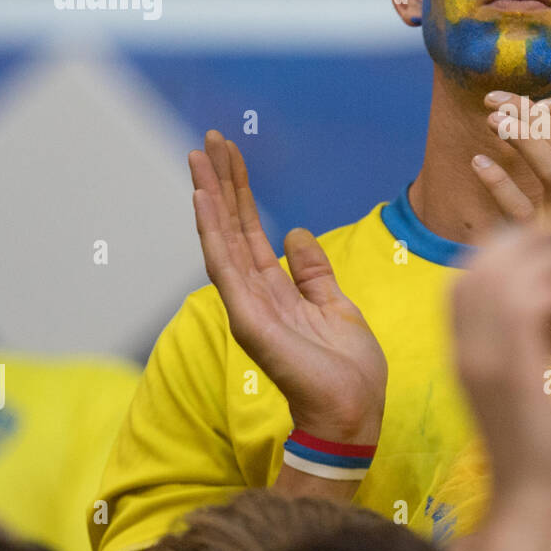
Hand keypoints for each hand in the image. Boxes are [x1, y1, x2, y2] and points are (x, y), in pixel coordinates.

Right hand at [189, 130, 386, 445]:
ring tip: (197, 157)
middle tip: (207, 140)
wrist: (353, 411)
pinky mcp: (247, 319)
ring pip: (221, 240)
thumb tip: (295, 234)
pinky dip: (212, 232)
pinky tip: (203, 200)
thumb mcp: (336, 306)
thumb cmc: (347, 369)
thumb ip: (313, 272)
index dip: (240, 192)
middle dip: (220, 182)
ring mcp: (246, 305)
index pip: (251, 230)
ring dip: (209, 197)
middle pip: (231, 227)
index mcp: (276, 289)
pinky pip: (224, 268)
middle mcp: (254, 293)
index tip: (230, 153)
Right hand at [451, 223, 550, 550]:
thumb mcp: (508, 382)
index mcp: (461, 352)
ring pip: (500, 282)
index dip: (494, 249)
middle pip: (477, 271)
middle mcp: (467, 351)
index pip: (461, 281)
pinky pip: (524, 309)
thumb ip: (507, 347)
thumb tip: (528, 313)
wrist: (525, 491)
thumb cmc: (526, 438)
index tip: (532, 236)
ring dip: (542, 257)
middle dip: (519, 241)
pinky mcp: (517, 374)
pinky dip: (549, 288)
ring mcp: (487, 362)